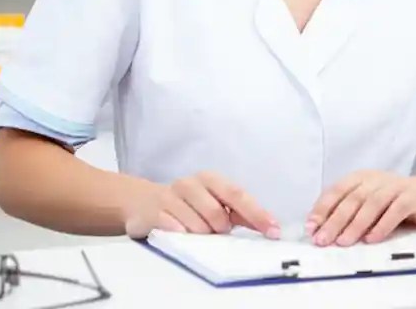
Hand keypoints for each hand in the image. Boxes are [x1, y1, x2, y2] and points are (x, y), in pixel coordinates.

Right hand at [121, 171, 279, 239]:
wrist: (142, 202)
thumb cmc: (186, 204)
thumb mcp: (213, 203)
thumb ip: (238, 213)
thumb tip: (268, 226)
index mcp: (210, 179)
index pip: (238, 195)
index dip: (257, 214)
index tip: (272, 231)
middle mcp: (190, 184)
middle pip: (217, 213)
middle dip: (221, 228)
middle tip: (217, 232)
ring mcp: (170, 197)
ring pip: (196, 226)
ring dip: (201, 235)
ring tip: (196, 233)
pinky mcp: (153, 212)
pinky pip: (175, 230)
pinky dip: (182, 236)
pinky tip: (180, 234)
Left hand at [306, 171, 415, 246]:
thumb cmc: (397, 201)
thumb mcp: (371, 202)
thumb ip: (351, 211)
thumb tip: (322, 231)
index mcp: (362, 178)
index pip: (337, 190)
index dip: (322, 208)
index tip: (311, 227)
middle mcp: (377, 179)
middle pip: (352, 198)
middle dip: (335, 220)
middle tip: (323, 239)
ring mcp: (396, 186)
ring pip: (372, 203)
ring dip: (356, 224)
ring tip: (344, 242)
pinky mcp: (413, 197)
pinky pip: (396, 209)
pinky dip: (383, 224)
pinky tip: (372, 239)